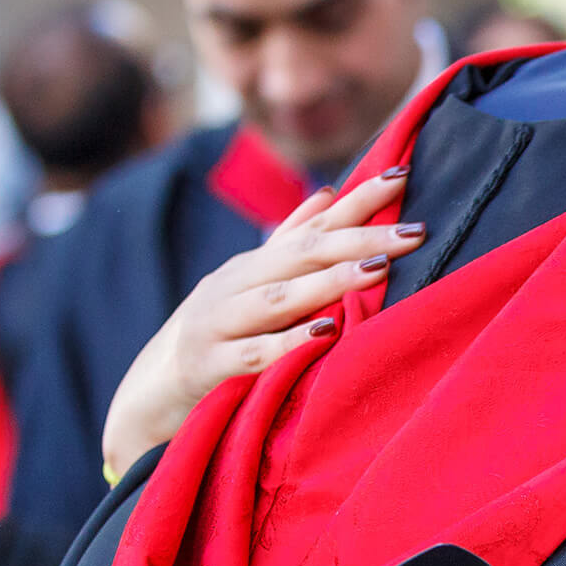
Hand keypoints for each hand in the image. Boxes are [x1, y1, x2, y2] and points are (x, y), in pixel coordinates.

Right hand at [102, 171, 426, 476]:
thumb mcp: (251, 282)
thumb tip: (330, 193)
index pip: (314, 225)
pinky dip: (288, 342)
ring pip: (279, 298)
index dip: (357, 200)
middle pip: (302, 255)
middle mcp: (236, 284)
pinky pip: (254, 354)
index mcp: (254, 264)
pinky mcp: (209, 366)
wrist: (152, 389)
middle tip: (413, 232)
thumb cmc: (218, 331)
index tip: (403, 176)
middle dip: (359, 240)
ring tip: (378, 270)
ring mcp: (219, 323)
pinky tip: (325, 333)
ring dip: (328, 282)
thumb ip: (291, 240)